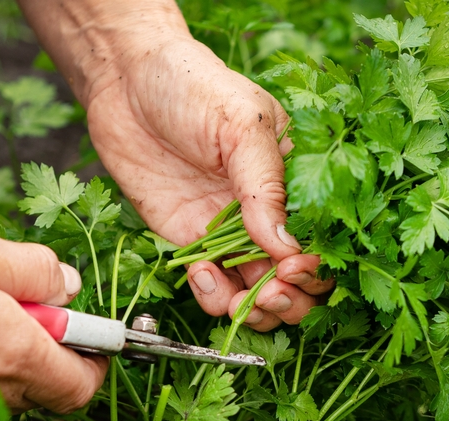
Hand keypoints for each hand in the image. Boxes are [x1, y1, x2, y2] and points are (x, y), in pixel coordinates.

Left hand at [85, 36, 332, 330]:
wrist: (125, 81)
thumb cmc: (193, 85)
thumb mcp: (242, 124)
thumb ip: (266, 186)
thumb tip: (286, 248)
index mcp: (296, 182)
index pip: (323, 240)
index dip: (315, 266)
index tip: (292, 268)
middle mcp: (269, 215)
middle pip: (298, 281)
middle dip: (289, 298)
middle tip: (268, 293)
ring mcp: (231, 234)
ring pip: (259, 296)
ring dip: (255, 310)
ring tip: (238, 298)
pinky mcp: (193, 244)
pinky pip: (214, 289)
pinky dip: (213, 297)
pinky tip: (200, 273)